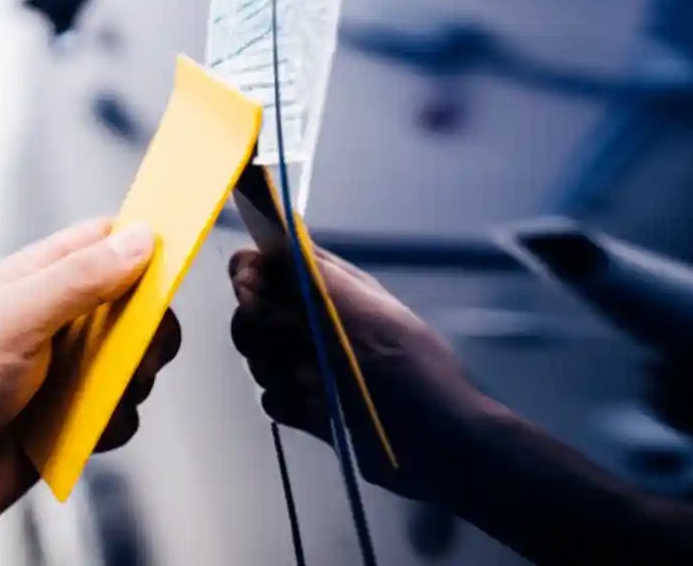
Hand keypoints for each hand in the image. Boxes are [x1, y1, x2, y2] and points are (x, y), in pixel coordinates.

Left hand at [0, 219, 179, 560]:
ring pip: (127, 368)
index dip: (144, 243)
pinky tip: (79, 436)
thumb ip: (77, 281)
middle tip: (134, 351)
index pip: (101, 243)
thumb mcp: (6, 323)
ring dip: (129, 386)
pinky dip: (112, 428)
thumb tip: (137, 240)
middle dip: (147, 331)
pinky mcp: (53, 431)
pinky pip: (111, 420)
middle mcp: (42, 328)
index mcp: (26, 285)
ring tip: (94, 402)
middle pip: (130, 310)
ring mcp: (49, 380)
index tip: (179, 256)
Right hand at [229, 248, 501, 501]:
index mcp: (333, 288)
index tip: (251, 294)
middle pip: (252, 311)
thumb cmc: (409, 374)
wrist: (440, 448)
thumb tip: (269, 245)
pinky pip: (272, 397)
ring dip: (279, 371)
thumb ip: (312, 282)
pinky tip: (320, 410)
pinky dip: (289, 403)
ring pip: (259, 356)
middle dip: (259, 331)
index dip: (252, 273)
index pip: (272, 262)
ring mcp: (310, 364)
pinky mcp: (308, 405)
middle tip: (292, 347)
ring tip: (318, 385)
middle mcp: (316, 320)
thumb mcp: (363, 318)